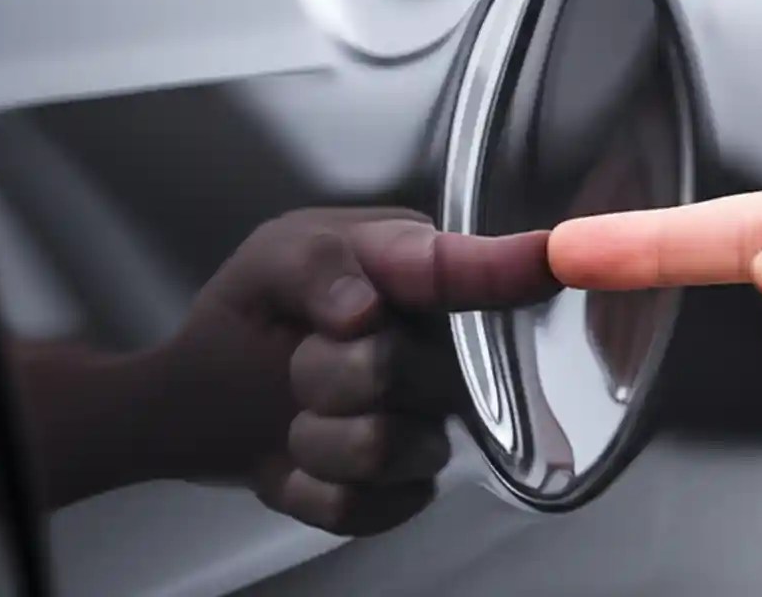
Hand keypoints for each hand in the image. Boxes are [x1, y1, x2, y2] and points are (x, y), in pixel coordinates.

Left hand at [152, 208, 558, 535]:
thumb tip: (363, 310)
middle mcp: (449, 352)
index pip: (470, 273)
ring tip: (303, 408)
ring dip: (313, 431)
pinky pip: (361, 505)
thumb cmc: (267, 307)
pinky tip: (304, 459)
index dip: (506, 270)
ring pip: (383, 446)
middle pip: (404, 369)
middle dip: (323, 367)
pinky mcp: (407, 491)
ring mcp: (434, 425)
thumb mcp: (276, 255)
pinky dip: (306, 486)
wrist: (218, 393)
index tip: (543, 261)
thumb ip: (316, 261)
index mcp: (423, 276)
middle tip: (303, 351)